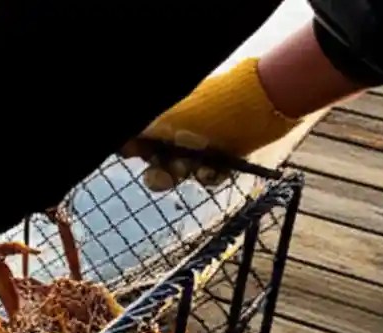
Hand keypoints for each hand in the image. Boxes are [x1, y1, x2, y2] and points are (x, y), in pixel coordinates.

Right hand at [121, 57, 300, 190]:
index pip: (136, 140)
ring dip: (187, 174)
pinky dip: (210, 176)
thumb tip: (122, 145)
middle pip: (155, 161)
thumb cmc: (209, 110)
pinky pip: (206, 176)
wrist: (261, 106)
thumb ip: (139, 134)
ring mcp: (200, 144)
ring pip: (181, 172)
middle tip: (169, 173)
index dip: (132, 149)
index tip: (135, 153)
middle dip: (161, 172)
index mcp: (161, 118)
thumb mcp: (168, 121)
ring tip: (200, 169)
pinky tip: (216, 171)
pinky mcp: (221, 156)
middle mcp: (177, 131)